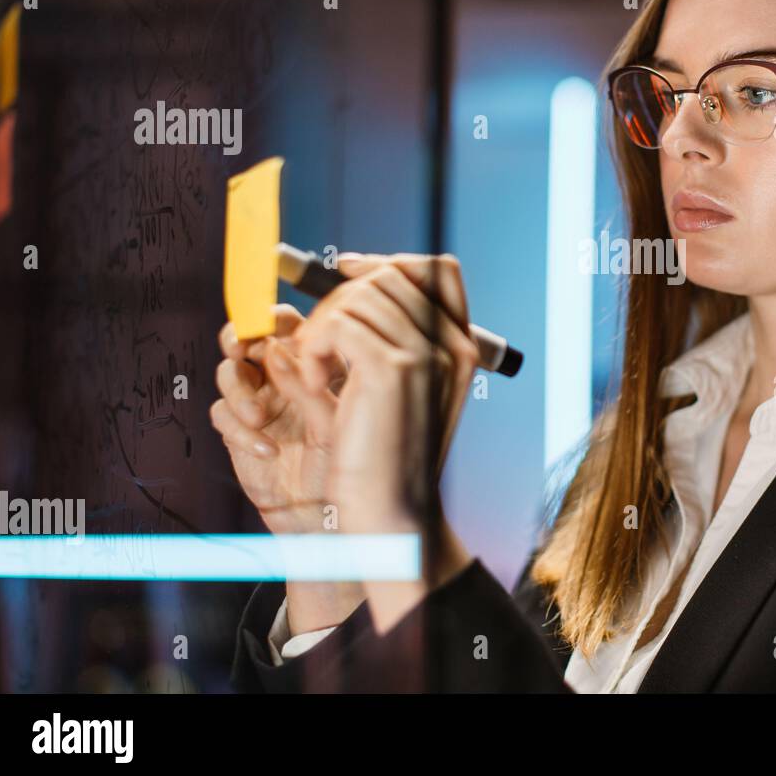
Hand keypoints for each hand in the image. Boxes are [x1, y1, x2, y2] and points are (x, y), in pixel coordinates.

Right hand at [211, 305, 363, 633]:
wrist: (332, 516)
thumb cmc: (349, 464)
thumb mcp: (337, 418)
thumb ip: (306, 384)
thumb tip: (274, 350)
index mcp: (313, 364)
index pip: (287, 324)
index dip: (274, 318)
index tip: (274, 326)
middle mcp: (283, 378)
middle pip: (247, 338)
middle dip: (239, 337)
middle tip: (244, 348)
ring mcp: (260, 402)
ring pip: (229, 373)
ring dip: (238, 389)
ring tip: (259, 415)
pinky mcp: (239, 432)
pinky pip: (222, 415)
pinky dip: (239, 430)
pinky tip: (267, 450)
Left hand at [290, 253, 479, 535]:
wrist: (393, 514)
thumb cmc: (387, 457)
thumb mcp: (404, 391)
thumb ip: (399, 340)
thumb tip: (359, 284)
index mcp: (463, 348)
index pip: (439, 269)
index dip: (390, 262)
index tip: (348, 275)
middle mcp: (453, 345)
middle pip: (390, 275)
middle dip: (340, 297)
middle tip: (318, 343)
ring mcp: (427, 354)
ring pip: (358, 296)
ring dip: (321, 327)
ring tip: (316, 371)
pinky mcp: (393, 369)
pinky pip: (338, 323)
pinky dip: (313, 349)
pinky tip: (315, 385)